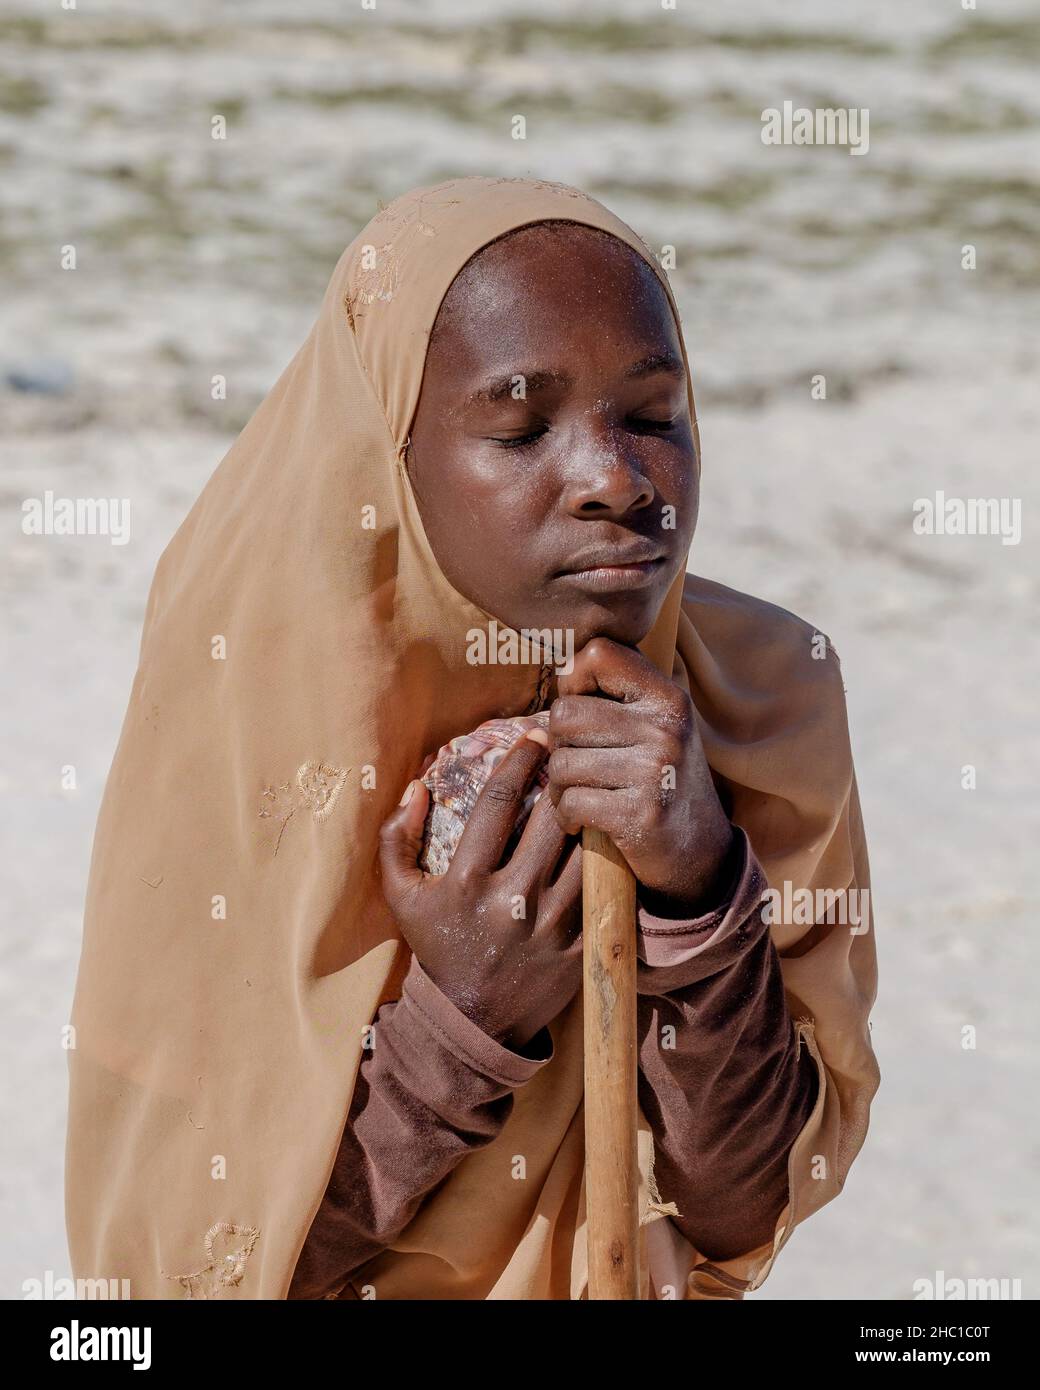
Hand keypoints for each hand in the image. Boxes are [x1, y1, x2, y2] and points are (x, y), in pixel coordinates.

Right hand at [379, 732, 582, 1051]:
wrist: (474, 1023)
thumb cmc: (437, 948)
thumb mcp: (402, 898)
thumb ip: (397, 839)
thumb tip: (416, 786)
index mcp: (465, 883)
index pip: (497, 804)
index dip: (519, 760)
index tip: (535, 735)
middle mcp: (511, 901)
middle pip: (551, 819)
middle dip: (566, 773)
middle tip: (577, 745)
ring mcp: (550, 925)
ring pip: (585, 850)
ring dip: (593, 810)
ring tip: (598, 781)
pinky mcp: (580, 945)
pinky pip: (602, 887)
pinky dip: (608, 854)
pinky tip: (610, 828)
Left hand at [546, 637, 737, 913]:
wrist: (700, 850)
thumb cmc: (661, 778)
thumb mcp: (655, 725)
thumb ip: (617, 693)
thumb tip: (559, 668)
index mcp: (668, 697)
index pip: (596, 654)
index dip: (573, 681)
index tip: (582, 709)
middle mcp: (666, 728)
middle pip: (565, 714)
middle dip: (560, 743)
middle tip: (579, 762)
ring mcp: (655, 771)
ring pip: (561, 762)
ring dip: (560, 785)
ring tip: (581, 792)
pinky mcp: (640, 814)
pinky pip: (570, 803)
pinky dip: (566, 816)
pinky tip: (581, 820)